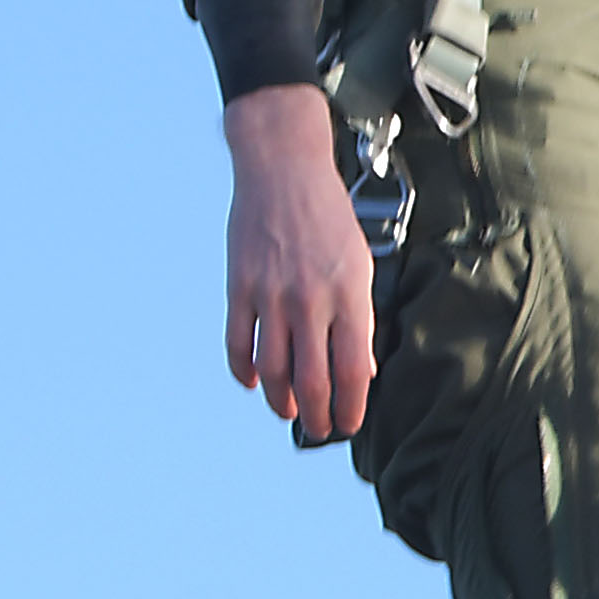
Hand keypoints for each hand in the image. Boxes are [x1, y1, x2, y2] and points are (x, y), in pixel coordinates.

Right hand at [223, 86, 376, 437]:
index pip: (352, 372)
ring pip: (273, 372)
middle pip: (312, 381)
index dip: (350, 407)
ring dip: (280, 402)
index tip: (349, 424)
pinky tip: (254, 382)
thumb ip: (360, 318)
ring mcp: (271, 296)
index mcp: (349, 296)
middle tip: (318, 428)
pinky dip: (244, 372)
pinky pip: (239, 345)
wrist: (284, 170)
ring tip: (287, 412)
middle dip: (316, 417)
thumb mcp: (360, 263)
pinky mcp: (239, 288)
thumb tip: (360, 370)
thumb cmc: (329, 218)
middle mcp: (311, 301)